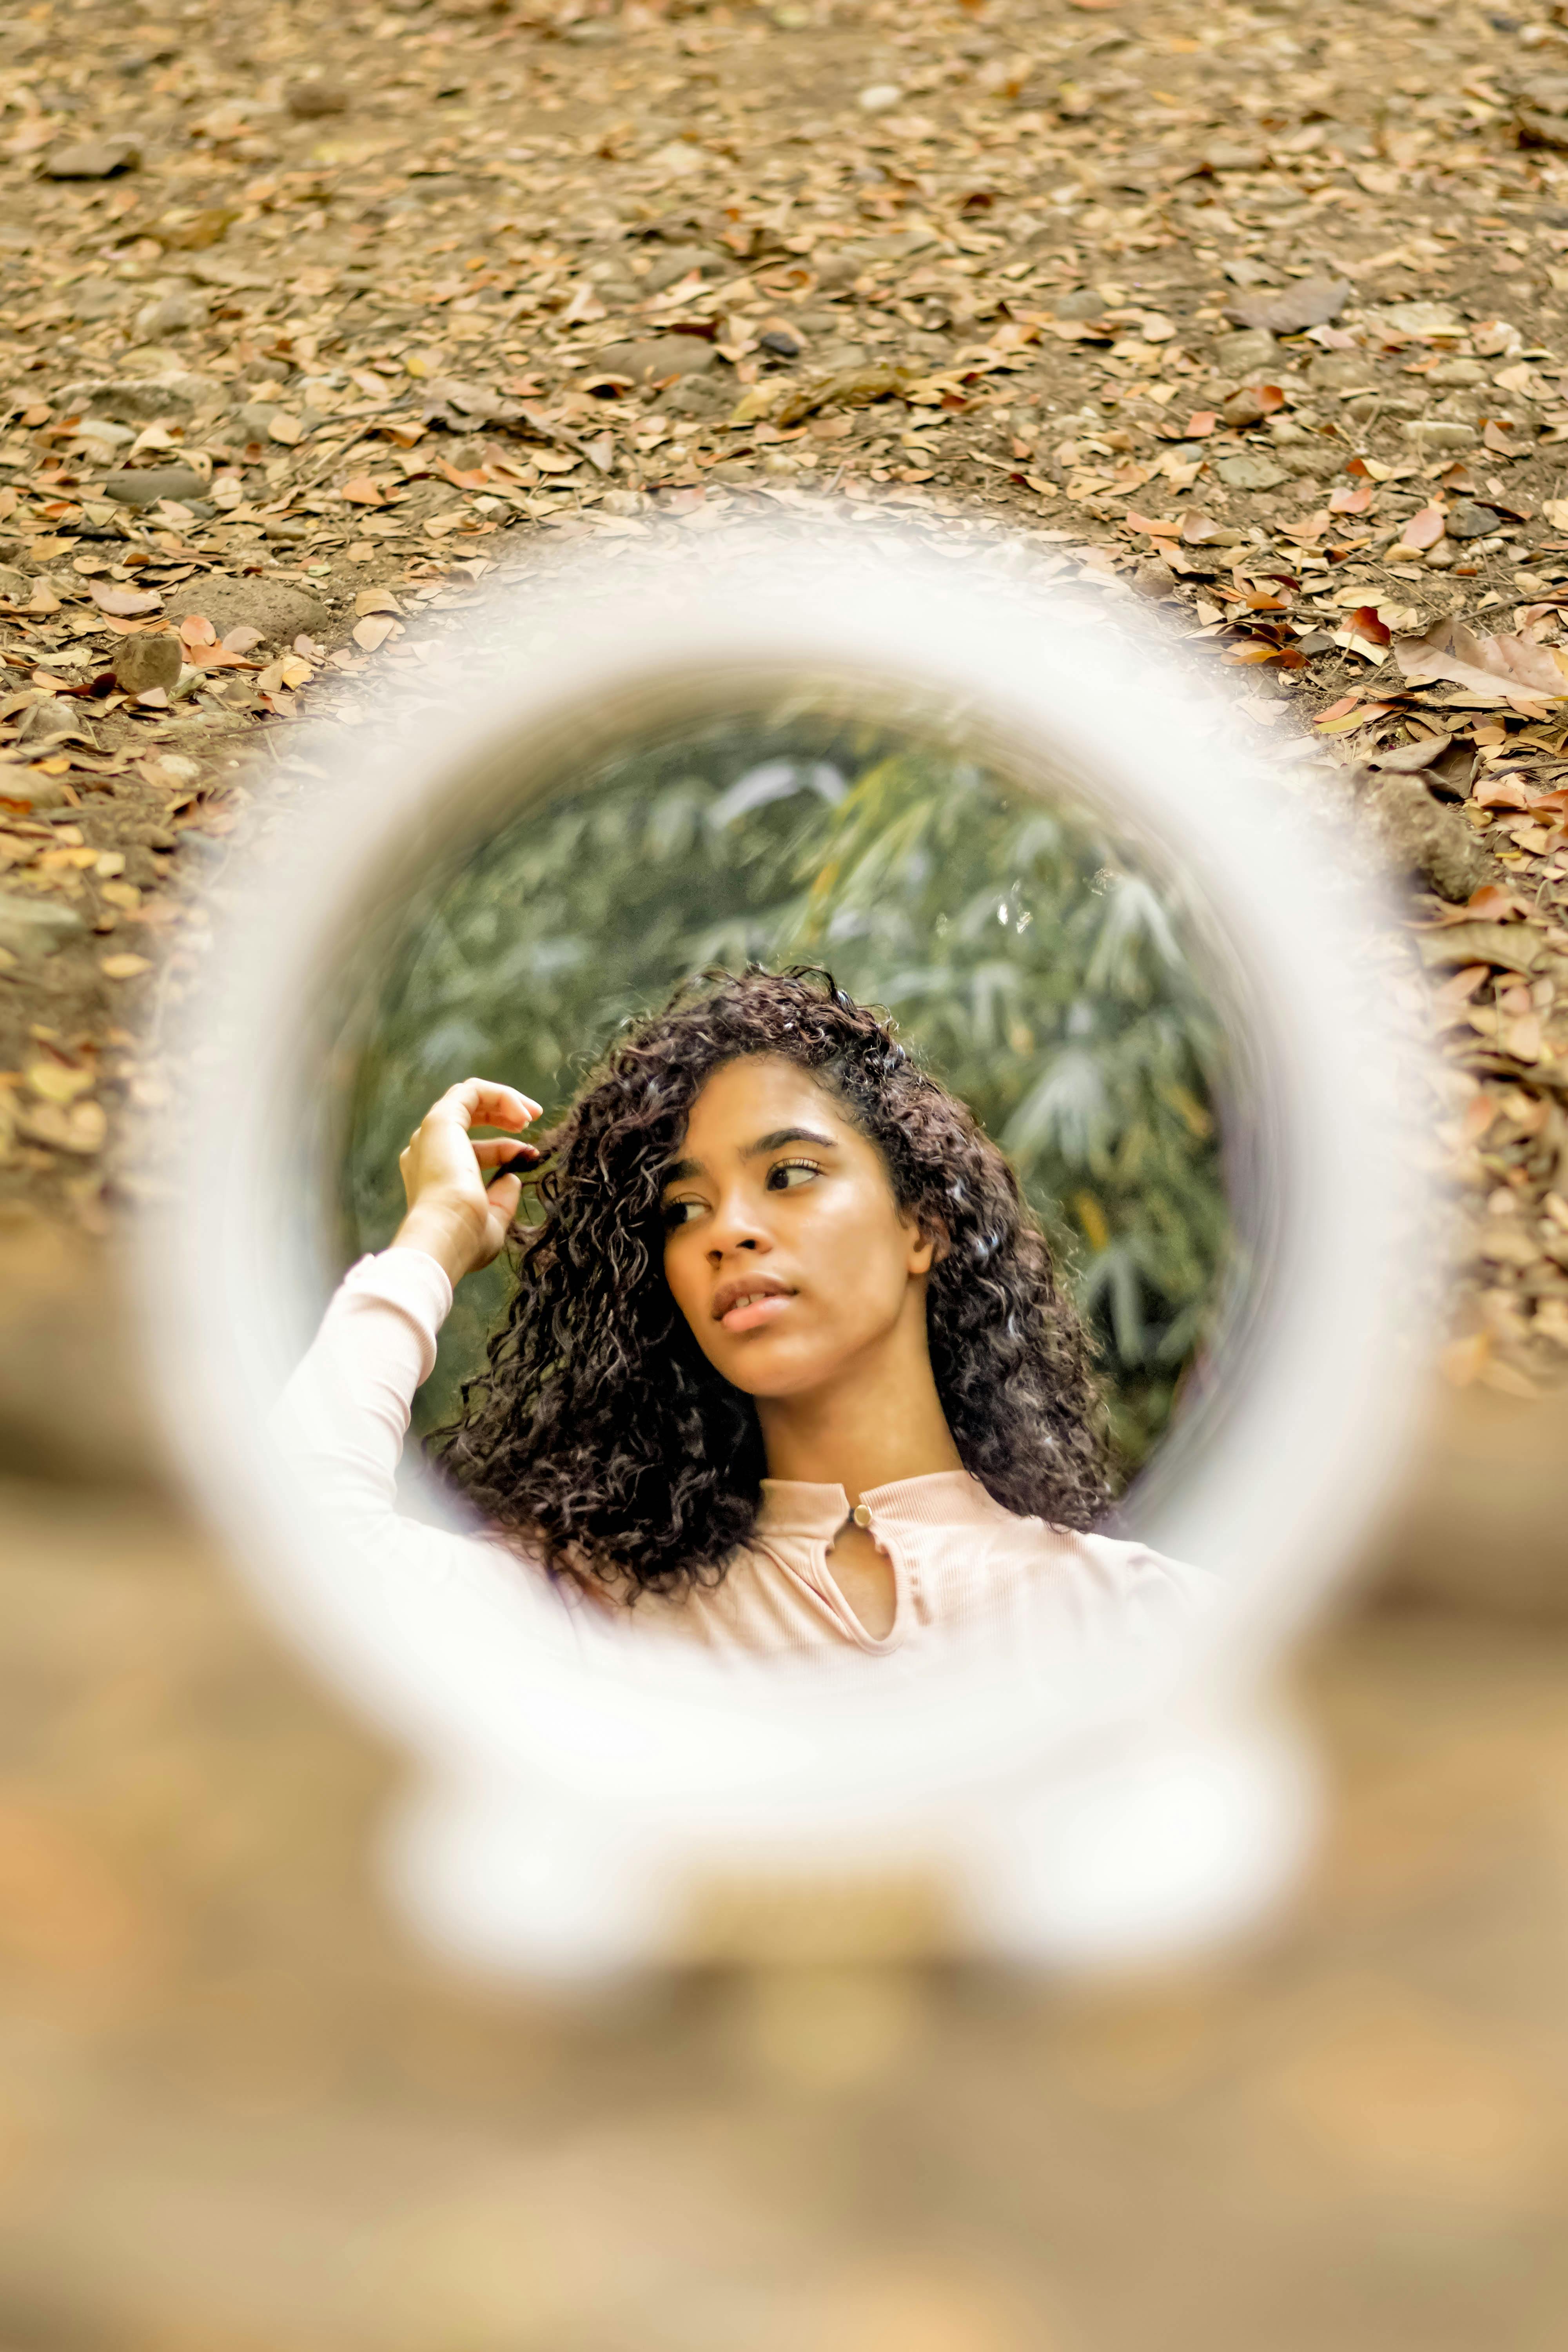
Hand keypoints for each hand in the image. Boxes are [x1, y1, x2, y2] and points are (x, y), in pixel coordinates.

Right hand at [391, 1076, 542, 1288]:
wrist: (447, 1234)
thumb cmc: (466, 1238)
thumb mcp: (492, 1219)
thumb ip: (501, 1197)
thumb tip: (513, 1177)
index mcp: (433, 1175)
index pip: (473, 1150)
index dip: (506, 1148)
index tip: (531, 1155)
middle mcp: (427, 1151)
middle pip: (468, 1116)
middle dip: (503, 1113)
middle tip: (533, 1117)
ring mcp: (431, 1134)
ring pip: (469, 1098)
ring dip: (505, 1100)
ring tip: (532, 1113)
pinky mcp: (440, 1120)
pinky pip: (472, 1091)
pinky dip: (500, 1095)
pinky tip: (522, 1114)